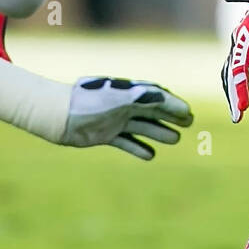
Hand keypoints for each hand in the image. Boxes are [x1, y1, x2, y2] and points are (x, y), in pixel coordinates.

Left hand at [61, 77, 193, 158]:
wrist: (58, 115)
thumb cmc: (89, 101)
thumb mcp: (119, 98)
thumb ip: (142, 98)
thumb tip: (166, 99)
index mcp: (129, 93)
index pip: (157, 97)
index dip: (174, 105)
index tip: (188, 112)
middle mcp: (124, 105)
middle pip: (153, 111)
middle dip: (171, 116)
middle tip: (189, 123)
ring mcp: (115, 121)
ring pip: (142, 127)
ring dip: (159, 132)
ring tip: (175, 139)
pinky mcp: (104, 135)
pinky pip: (126, 142)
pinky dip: (138, 148)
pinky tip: (150, 155)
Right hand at [221, 0, 248, 121]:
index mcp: (244, 34)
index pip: (239, 66)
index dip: (240, 88)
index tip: (244, 107)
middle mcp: (239, 39)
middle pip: (230, 72)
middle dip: (233, 95)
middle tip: (237, 118)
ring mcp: (242, 41)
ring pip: (231, 70)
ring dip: (233, 90)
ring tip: (238, 113)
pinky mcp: (248, 42)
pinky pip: (239, 66)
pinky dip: (238, 81)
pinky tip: (241, 95)